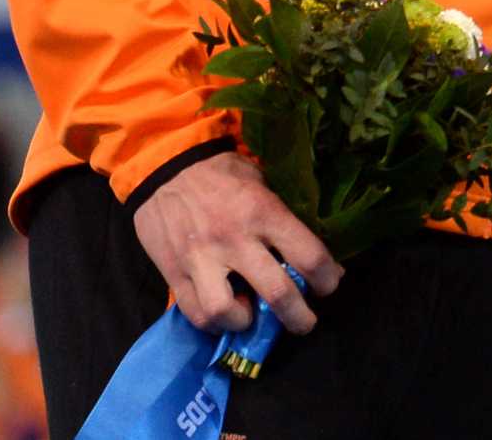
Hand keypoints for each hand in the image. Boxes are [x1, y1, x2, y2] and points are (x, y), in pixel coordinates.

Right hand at [129, 151, 339, 332]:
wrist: (162, 167)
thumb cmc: (219, 172)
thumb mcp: (259, 180)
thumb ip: (281, 214)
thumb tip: (309, 250)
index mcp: (262, 211)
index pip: (309, 256)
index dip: (327, 279)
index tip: (329, 284)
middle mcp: (234, 239)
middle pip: (278, 294)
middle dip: (299, 317)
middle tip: (304, 321)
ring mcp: (201, 259)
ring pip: (228, 312)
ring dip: (246, 322)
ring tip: (252, 314)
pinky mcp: (174, 273)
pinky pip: (196, 314)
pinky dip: (214, 323)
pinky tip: (224, 314)